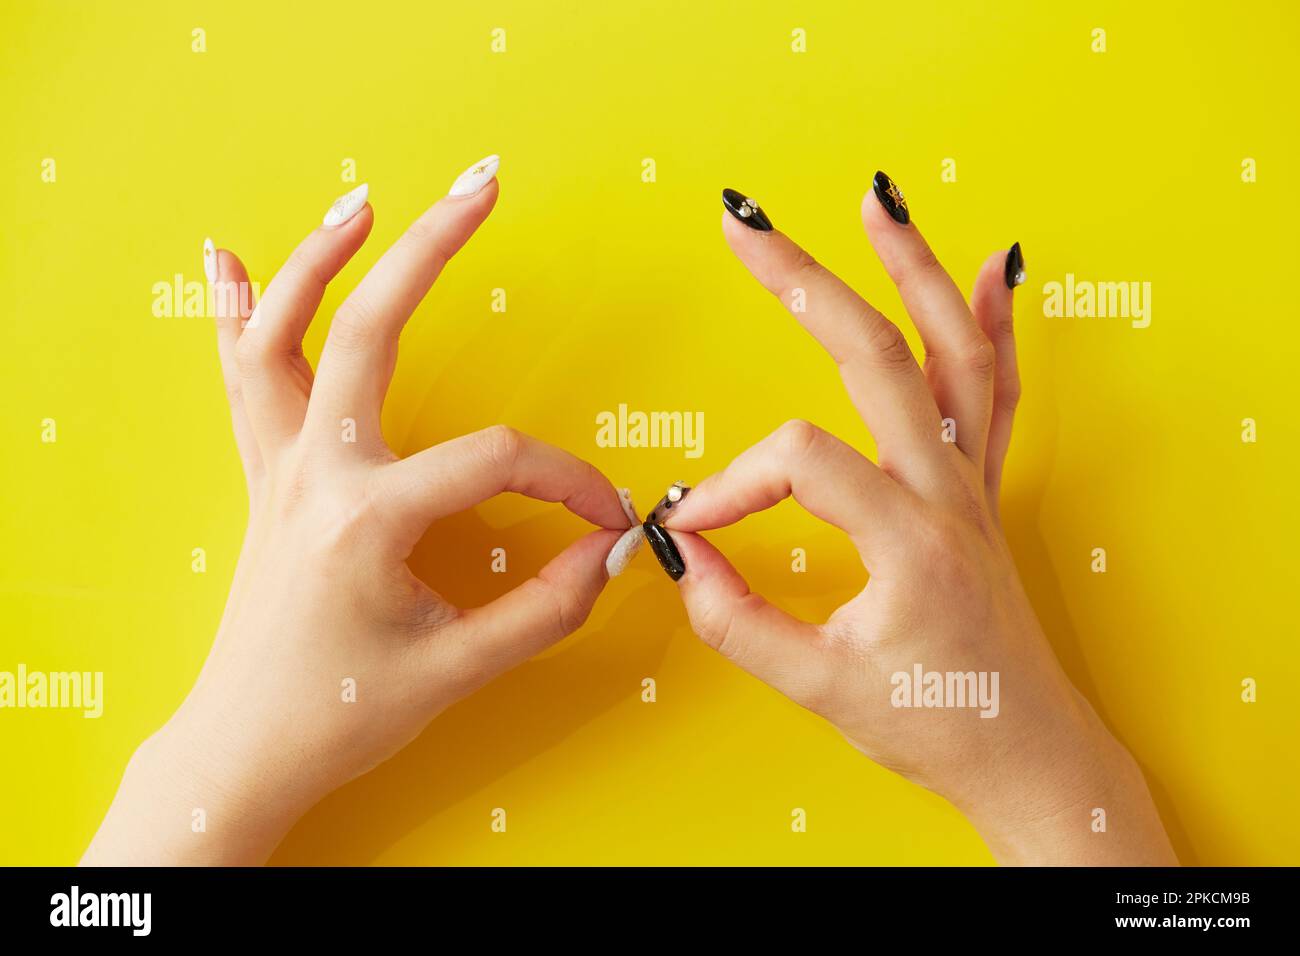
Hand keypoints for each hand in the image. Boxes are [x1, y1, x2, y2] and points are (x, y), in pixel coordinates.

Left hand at [82, 160, 628, 864]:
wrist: (245, 747)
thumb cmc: (338, 713)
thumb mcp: (456, 669)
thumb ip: (545, 607)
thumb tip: (615, 554)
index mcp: (366, 518)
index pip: (494, 460)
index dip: (568, 482)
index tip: (607, 519)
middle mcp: (314, 474)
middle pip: (370, 331)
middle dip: (430, 248)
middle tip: (483, 187)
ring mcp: (279, 469)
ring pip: (284, 335)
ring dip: (319, 257)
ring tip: (366, 199)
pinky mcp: (266, 478)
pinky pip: (242, 377)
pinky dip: (234, 311)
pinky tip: (224, 255)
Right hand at [662, 177, 1176, 864]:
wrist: (1026, 751)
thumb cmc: (938, 725)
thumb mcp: (819, 687)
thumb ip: (735, 619)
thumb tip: (676, 552)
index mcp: (909, 537)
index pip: (800, 461)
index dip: (732, 485)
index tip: (697, 527)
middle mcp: (949, 492)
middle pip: (878, 354)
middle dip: (804, 281)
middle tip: (746, 227)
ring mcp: (972, 483)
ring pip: (954, 351)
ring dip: (914, 268)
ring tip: (875, 204)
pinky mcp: (981, 490)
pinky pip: (997, 390)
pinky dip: (994, 322)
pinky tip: (990, 267)